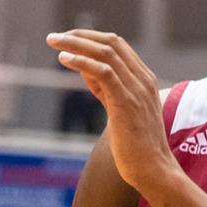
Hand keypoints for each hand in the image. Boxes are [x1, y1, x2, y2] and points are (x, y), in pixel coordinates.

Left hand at [47, 29, 178, 199]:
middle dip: (80, 35)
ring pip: (105, 53)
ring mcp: (136, 89)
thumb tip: (85, 70)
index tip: (68, 38)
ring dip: (75, 44)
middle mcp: (142, 80)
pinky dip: (81, 61)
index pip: (118, 45)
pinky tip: (64, 59)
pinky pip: (103, 72)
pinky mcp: (126, 102)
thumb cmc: (136, 145)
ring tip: (53, 42)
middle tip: (55, 37)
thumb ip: (107, 88)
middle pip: (111, 42)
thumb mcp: (121, 109)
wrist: (153, 170)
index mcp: (144, 79)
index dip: (91, 37)